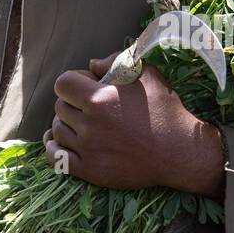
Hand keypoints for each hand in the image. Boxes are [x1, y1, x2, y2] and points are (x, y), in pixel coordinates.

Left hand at [44, 52, 225, 197]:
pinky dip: (54, 148)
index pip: (62, 83)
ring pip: (57, 130)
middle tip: (90, 106)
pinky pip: (56, 158)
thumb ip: (115, 62)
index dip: (73, 81)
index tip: (88, 86)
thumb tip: (91, 65)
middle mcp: (89, 125)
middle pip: (59, 107)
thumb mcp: (146, 74)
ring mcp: (88, 150)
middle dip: (72, 102)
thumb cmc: (165, 109)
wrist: (179, 151)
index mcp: (99, 99)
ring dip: (66, 124)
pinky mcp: (90, 171)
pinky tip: (63, 141)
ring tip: (83, 123)